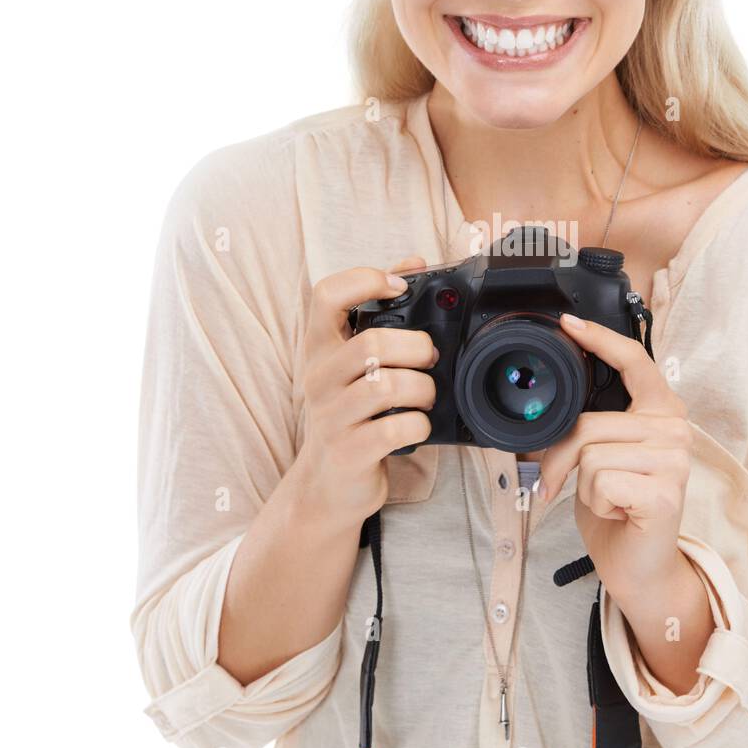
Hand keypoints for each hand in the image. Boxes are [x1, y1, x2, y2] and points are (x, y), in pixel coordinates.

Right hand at [296, 254, 436, 530]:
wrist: (328, 484)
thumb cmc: (351, 413)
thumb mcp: (356, 364)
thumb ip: (382, 313)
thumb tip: (415, 262)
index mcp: (320, 349)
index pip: (326, 295)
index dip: (365, 280)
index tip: (399, 286)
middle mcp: (318, 378)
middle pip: (372, 342)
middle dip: (416, 348)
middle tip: (430, 359)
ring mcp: (330, 417)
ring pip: (385, 386)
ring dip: (422, 389)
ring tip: (426, 396)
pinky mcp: (348, 452)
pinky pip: (393, 430)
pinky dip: (418, 425)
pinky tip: (418, 425)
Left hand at [536, 312, 692, 602]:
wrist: (639, 569)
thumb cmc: (617, 511)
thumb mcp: (599, 458)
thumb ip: (589, 427)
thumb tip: (547, 410)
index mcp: (661, 412)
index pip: (634, 361)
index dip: (600, 339)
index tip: (569, 323)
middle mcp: (674, 430)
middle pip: (589, 423)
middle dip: (560, 458)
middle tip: (560, 484)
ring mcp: (674, 460)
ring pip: (590, 455)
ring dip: (581, 486)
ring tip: (605, 501)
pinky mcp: (665, 491)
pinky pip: (599, 482)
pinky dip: (593, 504)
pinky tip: (617, 514)